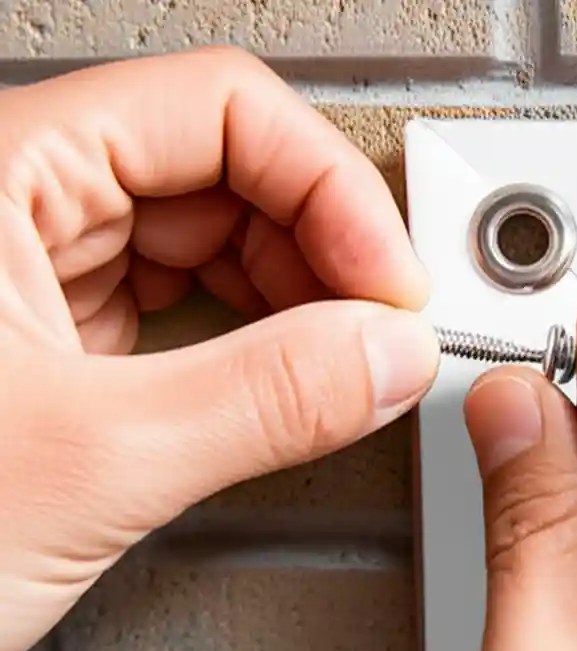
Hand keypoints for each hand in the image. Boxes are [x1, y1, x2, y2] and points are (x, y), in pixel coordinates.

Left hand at [0, 48, 438, 650]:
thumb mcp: (86, 463)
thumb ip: (264, 398)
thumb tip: (387, 354)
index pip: (218, 110)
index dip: (326, 188)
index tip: (385, 280)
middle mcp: (9, 202)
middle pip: (224, 170)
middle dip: (321, 249)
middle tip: (380, 331)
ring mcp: (27, 271)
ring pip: (210, 239)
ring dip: (297, 298)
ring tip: (343, 361)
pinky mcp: (49, 341)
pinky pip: (183, 308)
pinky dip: (252, 343)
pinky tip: (284, 380)